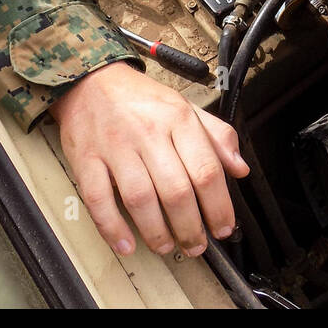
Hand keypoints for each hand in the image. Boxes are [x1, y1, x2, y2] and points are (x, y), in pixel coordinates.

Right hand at [51, 61, 249, 257]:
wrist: (92, 81)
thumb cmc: (140, 99)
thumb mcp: (185, 106)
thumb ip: (217, 136)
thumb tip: (240, 168)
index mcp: (178, 118)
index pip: (206, 170)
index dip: (219, 206)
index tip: (223, 227)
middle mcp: (148, 132)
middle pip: (176, 191)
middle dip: (190, 228)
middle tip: (196, 244)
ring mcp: (115, 146)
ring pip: (140, 199)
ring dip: (157, 233)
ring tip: (167, 246)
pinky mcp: (86, 159)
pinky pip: (99, 200)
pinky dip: (113, 228)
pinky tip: (126, 244)